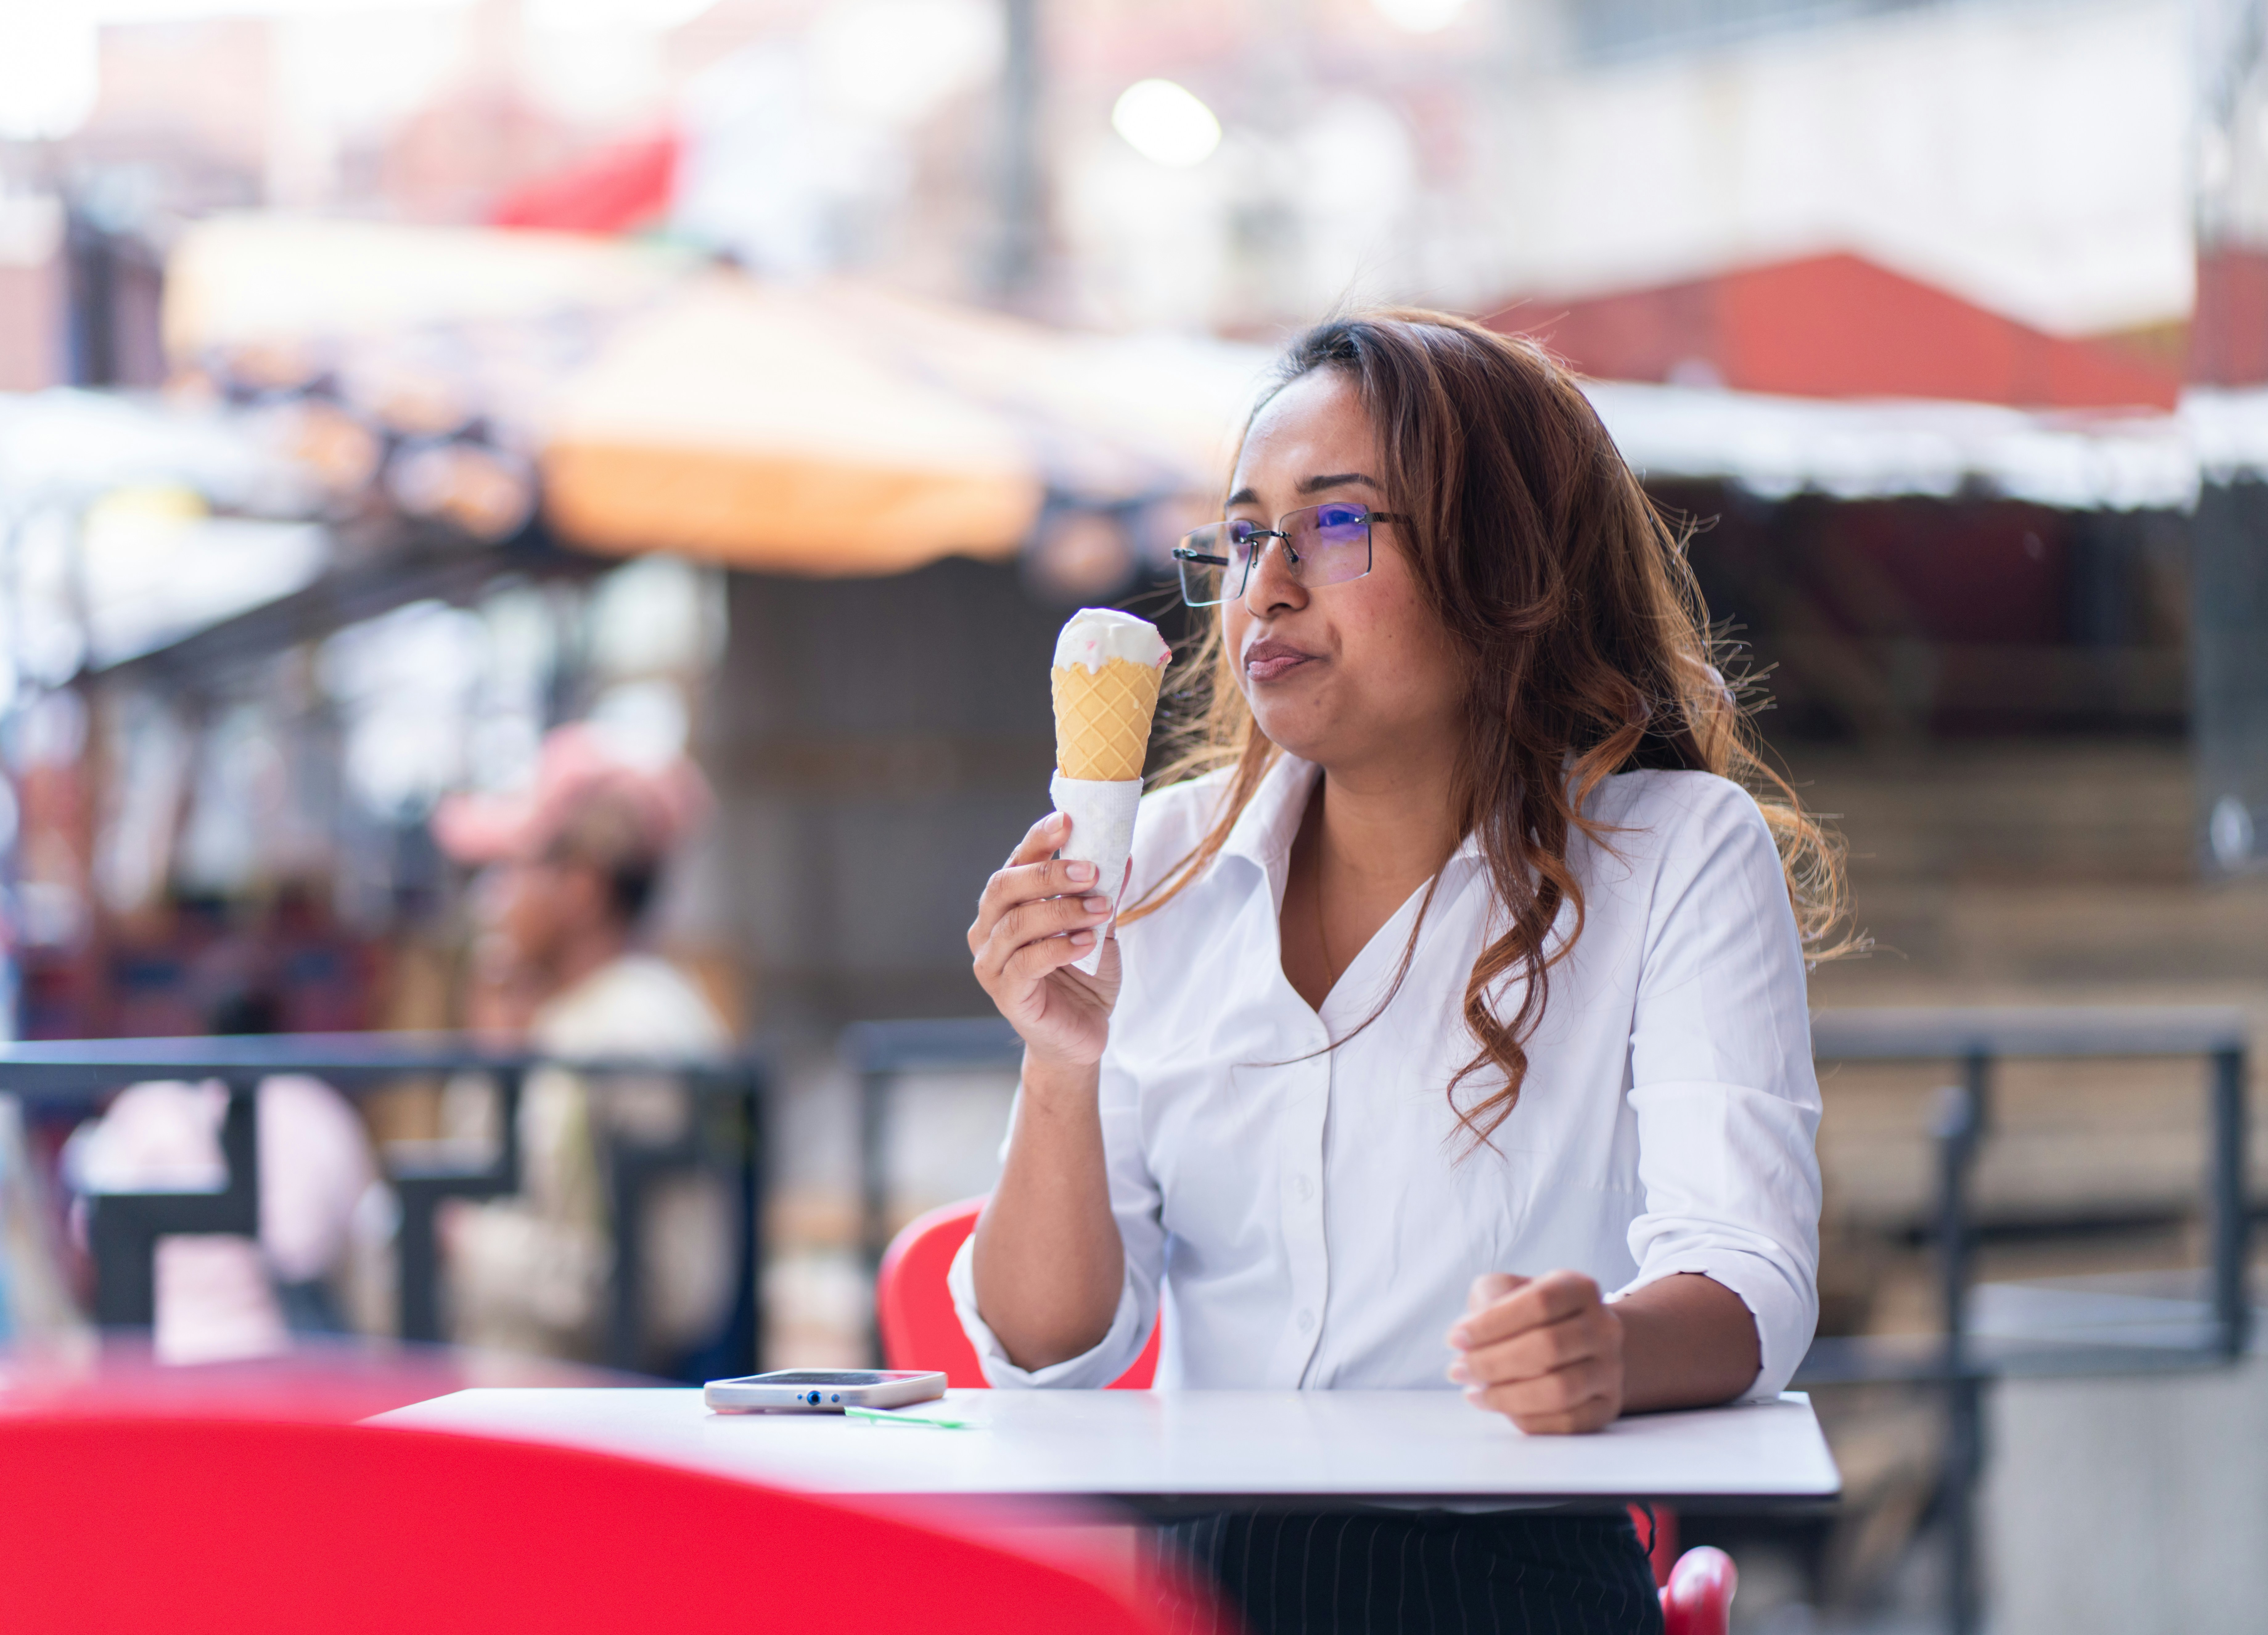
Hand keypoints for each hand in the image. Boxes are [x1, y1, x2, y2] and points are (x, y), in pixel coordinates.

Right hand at [968, 810, 1123, 1068]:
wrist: (1081, 1036)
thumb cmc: (1084, 978)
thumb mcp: (1099, 930)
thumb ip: (1103, 894)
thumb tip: (1123, 853)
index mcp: (1007, 906)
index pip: (1015, 862)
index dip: (1038, 840)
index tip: (1068, 821)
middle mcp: (988, 930)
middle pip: (1004, 886)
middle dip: (1049, 873)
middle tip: (1091, 870)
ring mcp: (992, 964)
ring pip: (1016, 923)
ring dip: (1062, 910)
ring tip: (1100, 909)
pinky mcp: (1006, 994)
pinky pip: (1026, 962)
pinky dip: (1059, 947)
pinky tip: (1087, 942)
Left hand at [1447, 1270, 1623, 1433]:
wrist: (1579, 1342)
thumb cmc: (1530, 1314)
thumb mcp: (1506, 1290)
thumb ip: (1487, 1301)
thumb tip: (1468, 1337)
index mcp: (1578, 1288)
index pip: (1538, 1302)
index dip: (1491, 1323)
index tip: (1455, 1339)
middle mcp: (1604, 1327)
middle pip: (1548, 1347)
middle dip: (1492, 1363)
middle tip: (1458, 1370)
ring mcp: (1610, 1369)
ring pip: (1559, 1390)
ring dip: (1506, 1395)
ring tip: (1473, 1392)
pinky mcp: (1607, 1406)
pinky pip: (1567, 1422)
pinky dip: (1525, 1419)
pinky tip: (1497, 1406)